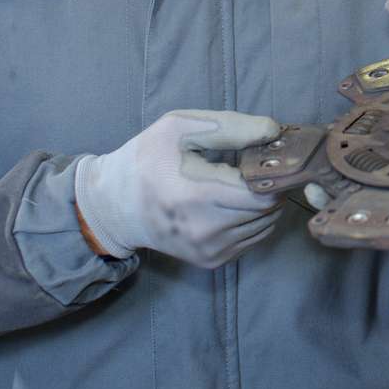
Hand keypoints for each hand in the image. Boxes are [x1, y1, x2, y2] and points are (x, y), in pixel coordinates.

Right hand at [75, 110, 283, 268]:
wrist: (114, 206)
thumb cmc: (147, 160)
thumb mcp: (179, 127)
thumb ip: (231, 127)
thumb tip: (273, 130)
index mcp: (197, 194)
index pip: (263, 192)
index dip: (273, 172)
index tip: (266, 155)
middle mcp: (206, 230)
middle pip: (268, 209)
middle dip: (269, 185)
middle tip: (254, 166)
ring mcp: (210, 249)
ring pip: (265, 225)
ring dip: (263, 203)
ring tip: (240, 183)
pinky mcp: (211, 261)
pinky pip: (254, 238)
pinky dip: (253, 219)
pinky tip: (232, 202)